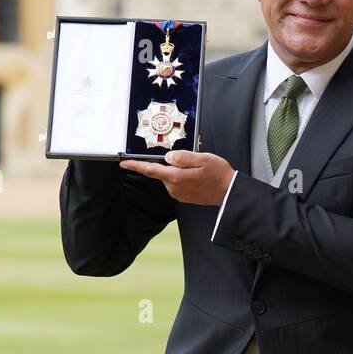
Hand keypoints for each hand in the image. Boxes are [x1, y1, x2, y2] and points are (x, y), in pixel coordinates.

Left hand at [119, 150, 233, 204]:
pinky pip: (177, 182)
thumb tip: (168, 157)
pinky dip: (183, 176)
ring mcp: (178, 193)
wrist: (229, 192)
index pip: (151, 170)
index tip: (124, 163)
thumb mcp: (202, 159)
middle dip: (170, 163)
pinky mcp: (183, 196)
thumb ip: (182, 157)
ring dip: (179, 169)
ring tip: (197, 168)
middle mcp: (174, 187)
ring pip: (170, 176)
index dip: (135, 166)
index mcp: (176, 177)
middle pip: (162, 170)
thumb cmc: (218, 174)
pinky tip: (196, 175)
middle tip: (190, 158)